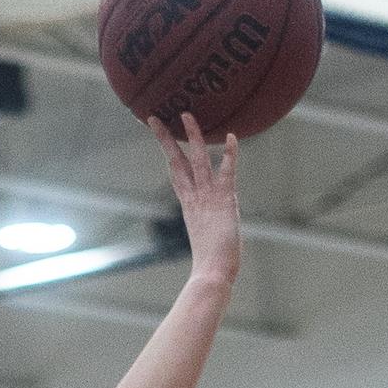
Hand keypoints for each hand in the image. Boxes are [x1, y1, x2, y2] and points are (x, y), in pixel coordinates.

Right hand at [149, 113, 239, 283]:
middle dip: (166, 138)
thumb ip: (207, 228)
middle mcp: (195, 196)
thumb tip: (206, 235)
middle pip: (177, 160)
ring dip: (193, 136)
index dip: (168, 151)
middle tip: (155, 118)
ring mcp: (208, 197)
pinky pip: (227, 172)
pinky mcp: (224, 200)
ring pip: (198, 160)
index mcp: (189, 203)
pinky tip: (231, 136)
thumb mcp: (208, 238)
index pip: (176, 170)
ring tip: (188, 115)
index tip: (160, 134)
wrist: (212, 272)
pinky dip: (230, 154)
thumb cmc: (212, 263)